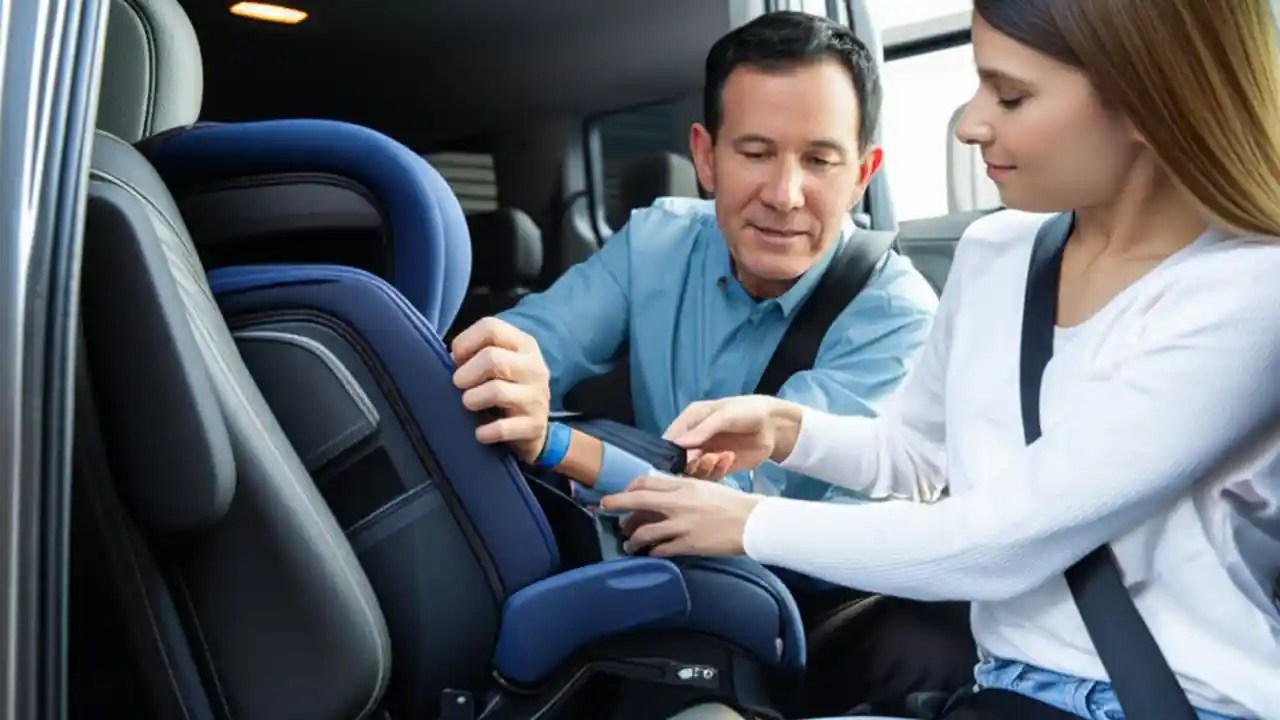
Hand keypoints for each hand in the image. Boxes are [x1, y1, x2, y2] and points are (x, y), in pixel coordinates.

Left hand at [450, 317, 550, 463]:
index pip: (491, 328)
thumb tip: (448, 361)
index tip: (457, 359)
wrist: (534, 428)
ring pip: (496, 391)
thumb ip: (475, 355)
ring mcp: (537, 397)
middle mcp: (534, 367)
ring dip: (472, 399)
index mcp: (524, 344)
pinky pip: (503, 428)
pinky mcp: (534, 426)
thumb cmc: (505, 388)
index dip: (465, 342)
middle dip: (466, 374)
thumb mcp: (499, 363)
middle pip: (492, 358)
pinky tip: (480, 433)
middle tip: (458, 385)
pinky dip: (485, 431)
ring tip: (469, 404)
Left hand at [602, 475, 762, 556]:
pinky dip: (652, 551)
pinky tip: (649, 554)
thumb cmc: (733, 503)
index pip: (646, 481)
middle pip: (637, 501)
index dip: (629, 487)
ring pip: (644, 530)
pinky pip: (661, 549)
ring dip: (632, 538)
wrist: (753, 522)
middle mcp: (678, 502)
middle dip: (616, 504)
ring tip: (628, 543)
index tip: (621, 493)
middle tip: (603, 509)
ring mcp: (681, 524)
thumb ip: (684, 490)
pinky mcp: (688, 544)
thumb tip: (665, 495)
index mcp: (684, 485)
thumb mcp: (706, 487)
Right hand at [663, 395, 802, 478]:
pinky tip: (729, 458)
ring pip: (692, 471)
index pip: (669, 439)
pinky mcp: (719, 467)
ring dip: (704, 467)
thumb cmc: (747, 412)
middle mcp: (693, 440)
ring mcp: (705, 455)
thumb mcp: (724, 416)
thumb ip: (702, 430)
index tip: (677, 460)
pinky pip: (709, 477)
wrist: (774, 426)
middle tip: (706, 459)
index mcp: (690, 421)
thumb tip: (677, 444)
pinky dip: (717, 471)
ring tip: (719, 458)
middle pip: (678, 459)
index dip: (669, 452)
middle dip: (689, 463)